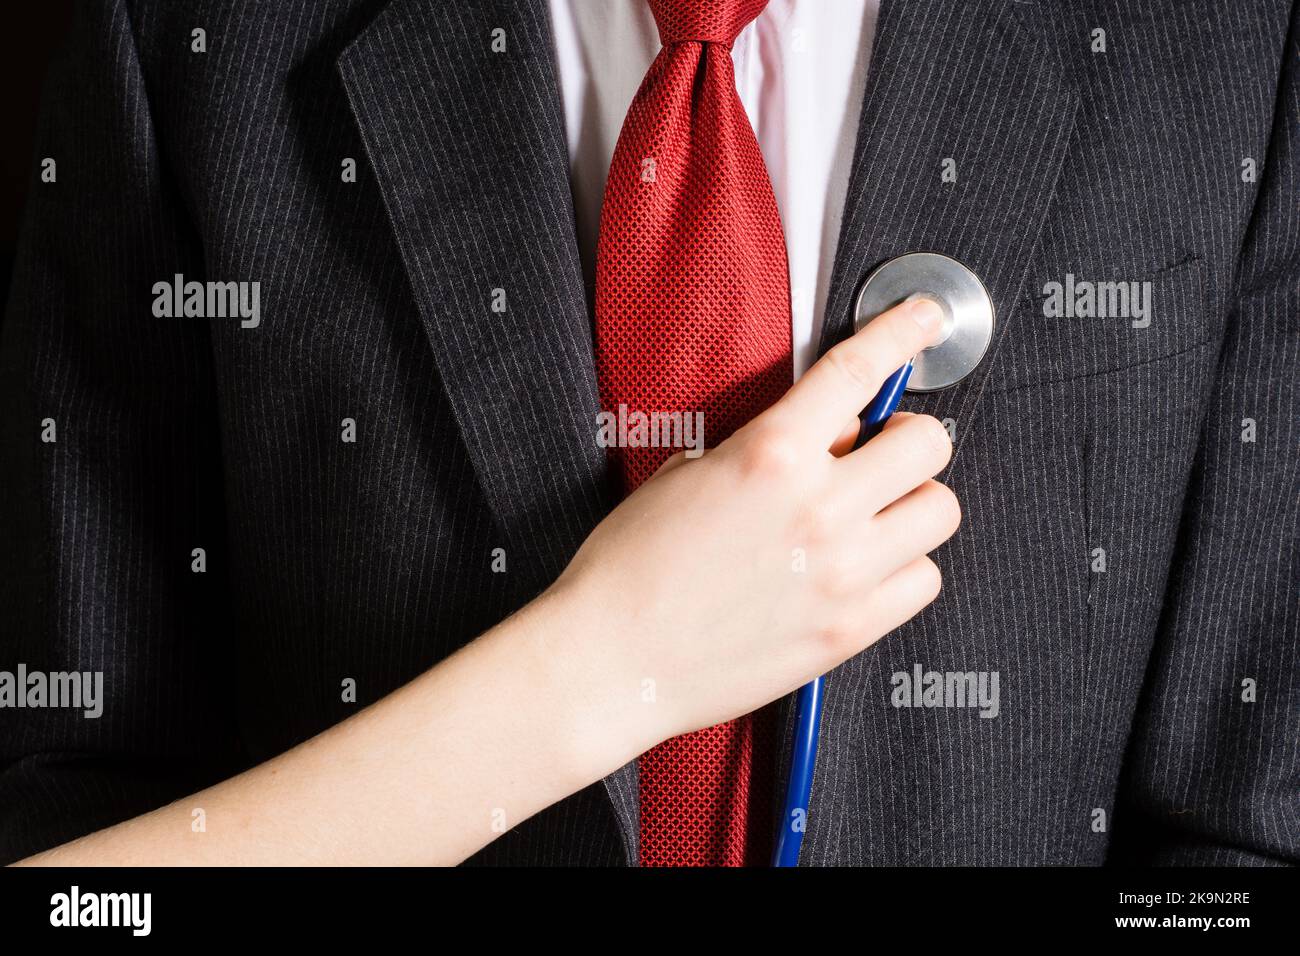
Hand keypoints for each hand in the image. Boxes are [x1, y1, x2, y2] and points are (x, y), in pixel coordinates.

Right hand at [548, 297, 960, 768]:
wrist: (614, 658)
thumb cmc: (633, 569)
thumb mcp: (686, 474)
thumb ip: (767, 448)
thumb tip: (826, 438)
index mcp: (771, 454)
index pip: (859, 369)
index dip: (903, 331)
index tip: (923, 319)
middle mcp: (819, 506)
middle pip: (927, 442)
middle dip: (907, 439)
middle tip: (878, 453)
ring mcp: (842, 570)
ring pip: (939, 511)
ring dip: (911, 504)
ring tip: (872, 516)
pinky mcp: (850, 628)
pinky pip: (924, 581)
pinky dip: (905, 568)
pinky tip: (866, 569)